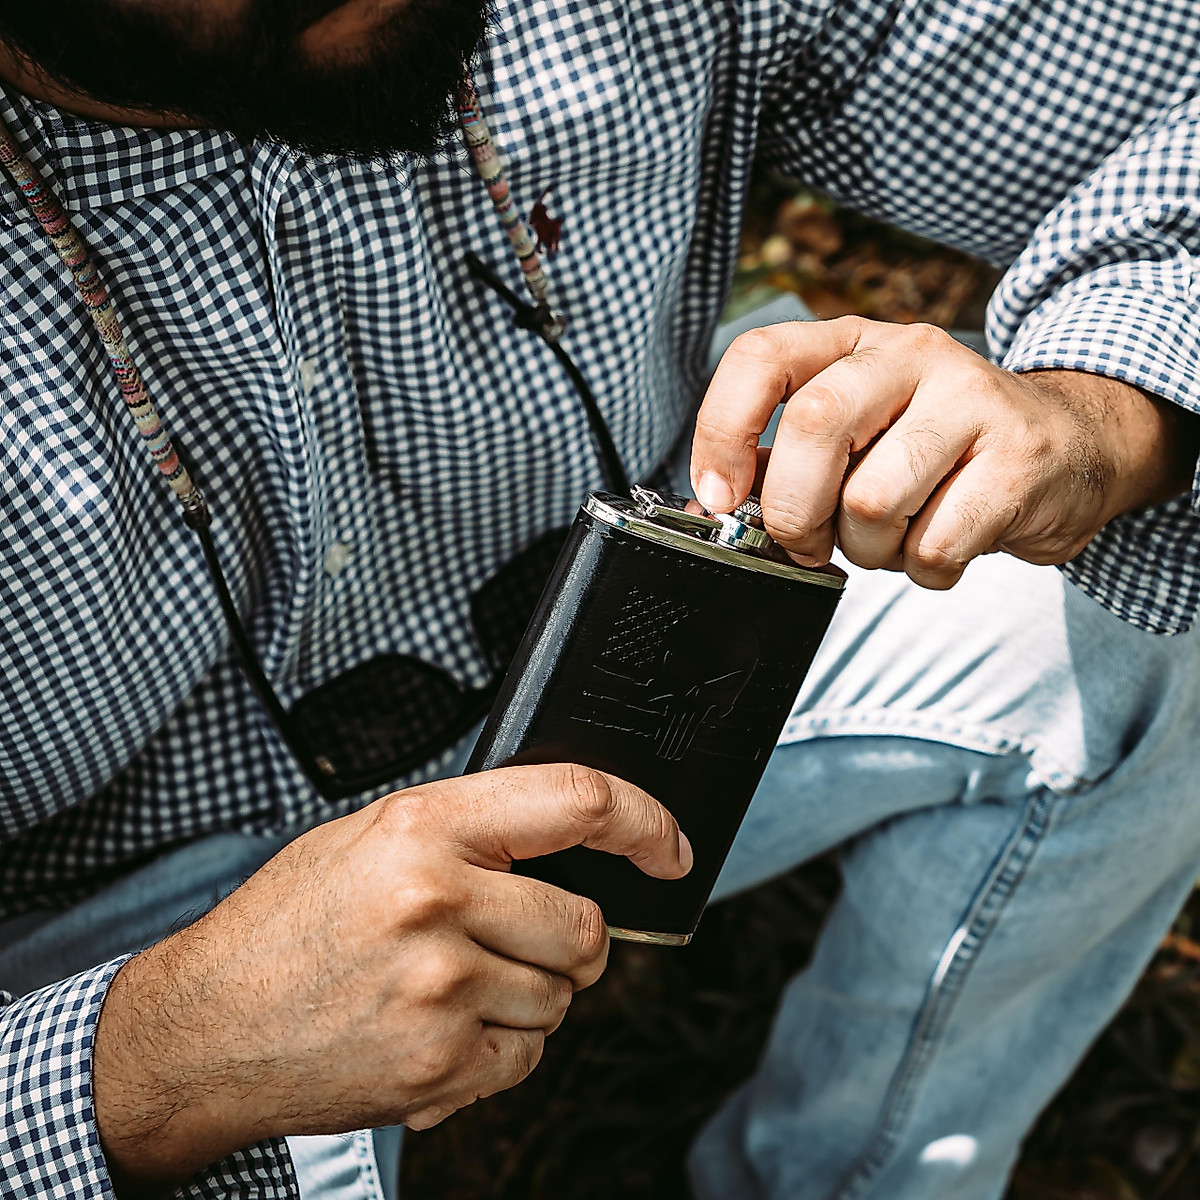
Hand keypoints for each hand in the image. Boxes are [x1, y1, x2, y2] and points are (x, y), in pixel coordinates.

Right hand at [92, 764, 690, 1193]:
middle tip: (517, 939)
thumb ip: (469, 830)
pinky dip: (501, 1047)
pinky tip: (439, 1027)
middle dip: (571, 940)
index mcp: (424, 826)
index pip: (578, 800)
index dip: (645, 821)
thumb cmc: (286, 924)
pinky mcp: (438, 1063)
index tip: (669, 846)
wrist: (206, 1027)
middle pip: (588, 924)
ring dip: (529, 995)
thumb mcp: (369, 837)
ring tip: (451, 985)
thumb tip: (566, 838)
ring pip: (563, 996)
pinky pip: (528, 1055)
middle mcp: (438, 899)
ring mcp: (441, 988)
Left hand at [690, 318, 1196, 587]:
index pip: (761, 358)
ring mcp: (973, 401)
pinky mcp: (1019, 461)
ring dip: (868, 549)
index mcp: (854, 342)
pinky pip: (933, 547)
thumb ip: (791, 459)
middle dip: (794, 513)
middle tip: (809, 542)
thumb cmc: (940, 451)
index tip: (720, 494)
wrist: (1071, 445)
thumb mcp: (860, 431)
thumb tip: (719, 503)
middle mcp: (912, 354)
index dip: (723, 431)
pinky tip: (942, 544)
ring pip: (871, 501)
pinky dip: (923, 570)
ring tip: (895, 536)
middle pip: (815, 427)